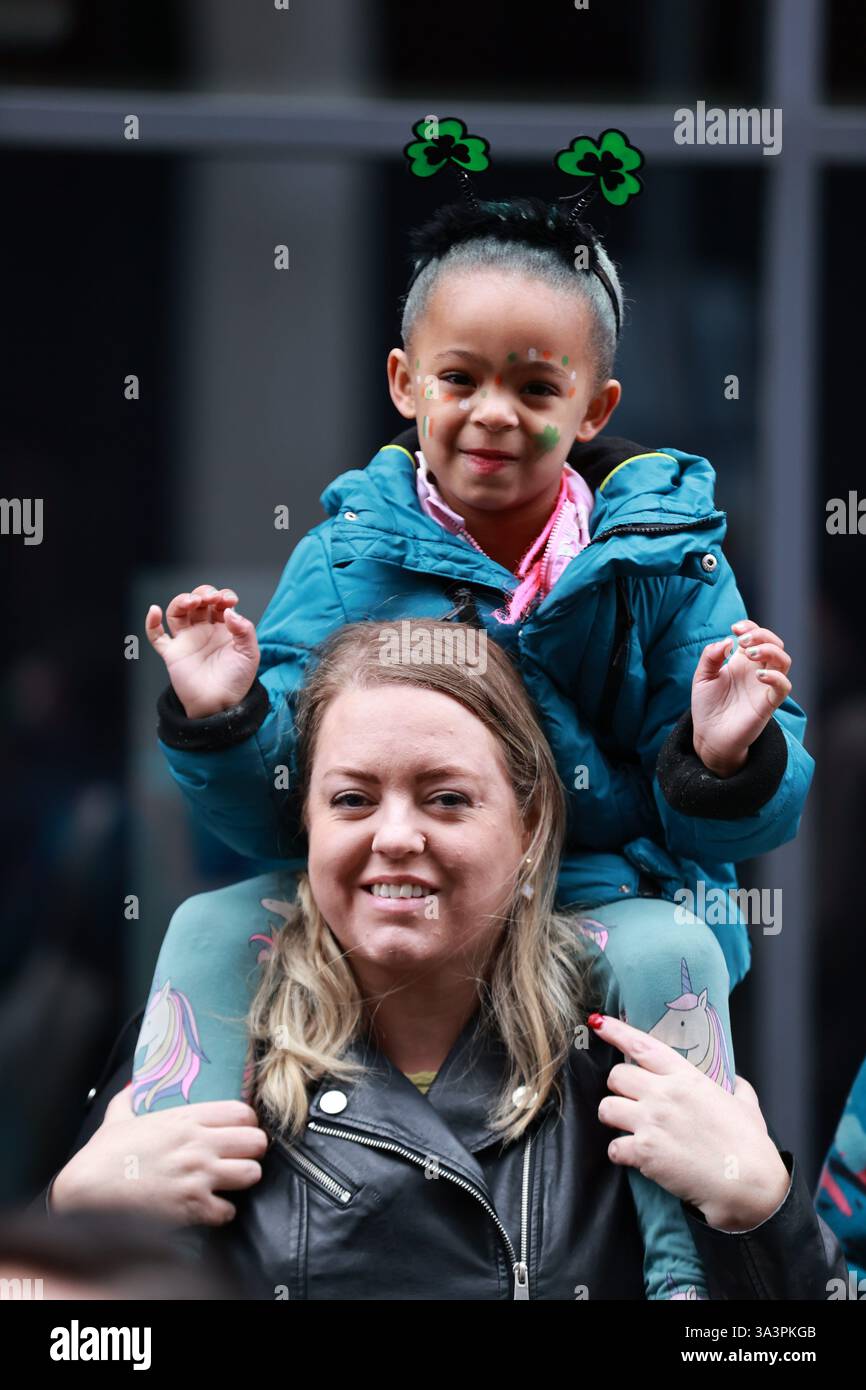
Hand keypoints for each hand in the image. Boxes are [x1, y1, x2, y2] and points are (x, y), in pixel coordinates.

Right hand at [50, 1088, 268, 1226]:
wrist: (85, 1194)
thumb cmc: (101, 1156)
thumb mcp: (118, 1117)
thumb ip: (131, 1098)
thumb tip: (135, 1085)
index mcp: (185, 1119)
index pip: (242, 1113)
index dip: (248, 1122)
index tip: (242, 1129)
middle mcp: (198, 1145)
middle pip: (256, 1142)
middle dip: (253, 1150)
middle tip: (242, 1155)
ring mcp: (198, 1177)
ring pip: (251, 1174)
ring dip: (243, 1179)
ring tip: (230, 1181)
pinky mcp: (192, 1208)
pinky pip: (228, 1211)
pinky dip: (222, 1212)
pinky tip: (210, 1208)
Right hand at [145, 584, 259, 718]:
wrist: (221, 705)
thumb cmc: (236, 680)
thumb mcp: (250, 653)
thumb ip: (245, 630)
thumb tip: (230, 611)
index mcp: (223, 628)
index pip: (219, 602)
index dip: (223, 596)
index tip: (229, 601)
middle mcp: (203, 630)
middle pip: (197, 601)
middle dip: (203, 593)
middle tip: (210, 599)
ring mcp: (186, 640)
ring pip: (177, 612)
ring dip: (181, 601)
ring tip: (192, 602)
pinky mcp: (172, 653)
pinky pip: (156, 636)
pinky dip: (151, 623)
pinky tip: (155, 611)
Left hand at [591, 1014, 790, 1230]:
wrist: (749, 1184)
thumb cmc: (751, 1146)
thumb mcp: (746, 1105)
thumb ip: (736, 1086)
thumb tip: (734, 1080)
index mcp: (687, 1078)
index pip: (642, 1046)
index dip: (616, 1031)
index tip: (598, 1023)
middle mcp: (664, 1094)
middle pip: (616, 1076)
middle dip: (618, 1087)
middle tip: (631, 1100)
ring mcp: (652, 1122)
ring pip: (606, 1108)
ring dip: (613, 1118)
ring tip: (627, 1127)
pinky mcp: (645, 1151)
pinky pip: (613, 1147)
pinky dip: (620, 1153)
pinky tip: (634, 1157)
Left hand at [691, 619, 792, 776]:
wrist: (709, 736)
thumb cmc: (707, 706)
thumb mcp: (702, 677)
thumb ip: (710, 657)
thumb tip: (727, 642)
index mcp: (742, 662)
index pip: (757, 635)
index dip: (750, 626)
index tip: (735, 629)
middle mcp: (757, 671)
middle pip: (775, 644)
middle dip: (762, 635)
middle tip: (743, 641)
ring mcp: (765, 686)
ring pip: (784, 660)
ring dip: (770, 650)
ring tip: (748, 653)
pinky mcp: (768, 703)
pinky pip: (784, 686)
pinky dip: (776, 677)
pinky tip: (758, 675)